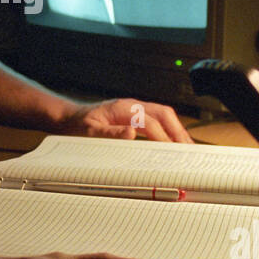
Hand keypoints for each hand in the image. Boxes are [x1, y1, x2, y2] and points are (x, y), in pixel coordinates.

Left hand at [57, 97, 193, 142]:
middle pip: (164, 113)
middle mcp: (133, 105)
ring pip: (165, 115)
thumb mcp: (88, 132)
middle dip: (178, 131)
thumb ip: (109, 133)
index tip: (170, 152)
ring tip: (187, 149)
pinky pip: (159, 120)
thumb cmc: (79, 125)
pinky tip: (175, 143)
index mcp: (122, 108)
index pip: (149, 121)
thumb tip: (131, 133)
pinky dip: (170, 131)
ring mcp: (136, 109)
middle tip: (188, 151)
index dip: (162, 136)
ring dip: (177, 131)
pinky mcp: (137, 115)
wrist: (70, 118)